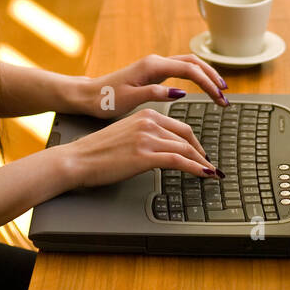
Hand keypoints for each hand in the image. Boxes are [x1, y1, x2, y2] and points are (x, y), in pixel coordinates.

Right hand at [62, 108, 215, 189]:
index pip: (179, 127)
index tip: (201, 154)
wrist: (78, 158)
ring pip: (185, 148)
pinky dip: (196, 168)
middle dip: (201, 153)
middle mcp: (148, 122)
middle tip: (209, 166)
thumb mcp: (126, 135)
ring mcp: (147, 138)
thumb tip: (161, 150)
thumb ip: (145, 137)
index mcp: (145, 115)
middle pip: (186, 136)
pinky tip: (204, 174)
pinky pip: (179, 160)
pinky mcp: (145, 155)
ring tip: (211, 173)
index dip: (195, 143)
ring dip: (202, 163)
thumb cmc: (97, 151)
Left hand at [76, 52, 227, 118]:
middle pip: (193, 62)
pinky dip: (196, 77)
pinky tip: (203, 87)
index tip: (219, 98)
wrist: (88, 96)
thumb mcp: (129, 100)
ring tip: (220, 91)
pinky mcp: (154, 73)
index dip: (207, 83)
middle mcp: (155, 62)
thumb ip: (155, 94)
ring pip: (189, 64)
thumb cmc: (105, 99)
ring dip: (206, 75)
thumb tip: (180, 92)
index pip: (189, 70)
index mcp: (151, 66)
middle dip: (212, 77)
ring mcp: (155, 66)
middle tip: (225, 96)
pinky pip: (181, 70)